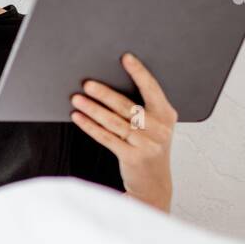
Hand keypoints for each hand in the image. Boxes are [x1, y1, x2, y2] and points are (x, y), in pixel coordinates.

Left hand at [70, 52, 175, 212]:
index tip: (125, 58)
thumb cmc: (150, 148)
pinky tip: (79, 117)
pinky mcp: (132, 157)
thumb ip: (145, 109)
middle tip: (88, 83)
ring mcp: (146, 144)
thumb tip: (112, 87)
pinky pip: (106, 137)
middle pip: (127, 105)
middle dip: (104, 93)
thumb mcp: (157, 127)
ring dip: (92, 109)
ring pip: (113, 121)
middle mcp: (159, 128)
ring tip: (77, 98)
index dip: (138, 72)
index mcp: (167, 115)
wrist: (154, 185)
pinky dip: (90, 126)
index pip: (152, 88)